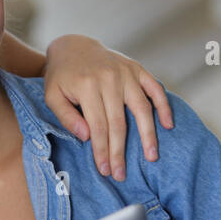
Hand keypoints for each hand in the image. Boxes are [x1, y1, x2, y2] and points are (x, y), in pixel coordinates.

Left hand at [43, 35, 173, 180]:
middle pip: (119, 123)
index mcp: (87, 86)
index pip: (97, 126)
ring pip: (141, 108)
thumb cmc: (62, 77)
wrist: (74, 46)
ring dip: (147, 135)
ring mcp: (126, 73)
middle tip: (121, 174)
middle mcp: (109, 79)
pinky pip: (155, 88)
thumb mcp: (52, 95)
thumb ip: (66, 117)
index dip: (102, 150)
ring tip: (151, 157)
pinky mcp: (137, 69)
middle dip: (120, 151)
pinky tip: (168, 125)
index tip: (105, 170)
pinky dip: (164, 106)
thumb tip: (87, 137)